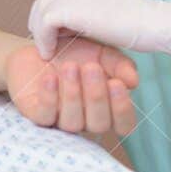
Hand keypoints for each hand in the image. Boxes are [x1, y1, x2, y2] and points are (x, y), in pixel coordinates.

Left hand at [1, 38, 138, 135]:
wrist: (39, 47)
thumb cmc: (74, 53)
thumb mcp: (101, 53)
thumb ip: (120, 65)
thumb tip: (133, 81)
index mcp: (107, 108)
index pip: (123, 124)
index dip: (123, 110)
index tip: (117, 84)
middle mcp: (86, 119)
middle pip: (98, 124)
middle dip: (96, 96)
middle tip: (91, 68)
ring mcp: (61, 120)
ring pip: (72, 122)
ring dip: (73, 94)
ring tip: (70, 67)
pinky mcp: (37, 115)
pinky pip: (45, 115)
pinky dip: (49, 97)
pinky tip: (50, 78)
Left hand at [30, 0, 170, 60]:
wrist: (155, 25)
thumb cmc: (140, 25)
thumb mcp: (109, 9)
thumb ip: (88, 8)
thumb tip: (67, 23)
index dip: (51, 9)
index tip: (52, 30)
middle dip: (41, 19)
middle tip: (43, 40)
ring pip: (42, 9)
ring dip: (41, 31)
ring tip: (47, 49)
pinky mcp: (70, 7)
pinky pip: (45, 23)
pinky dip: (44, 39)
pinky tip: (49, 52)